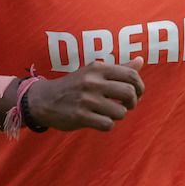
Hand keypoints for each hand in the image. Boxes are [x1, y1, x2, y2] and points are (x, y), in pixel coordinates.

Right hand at [25, 57, 144, 131]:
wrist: (43, 99)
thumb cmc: (75, 85)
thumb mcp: (93, 72)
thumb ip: (118, 68)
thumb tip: (141, 61)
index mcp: (98, 69)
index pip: (131, 75)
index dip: (140, 86)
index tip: (138, 93)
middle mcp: (93, 82)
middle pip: (129, 93)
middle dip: (133, 102)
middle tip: (128, 105)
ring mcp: (86, 100)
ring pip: (120, 111)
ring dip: (119, 115)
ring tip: (111, 112)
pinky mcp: (80, 116)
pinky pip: (108, 124)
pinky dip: (108, 124)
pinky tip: (100, 120)